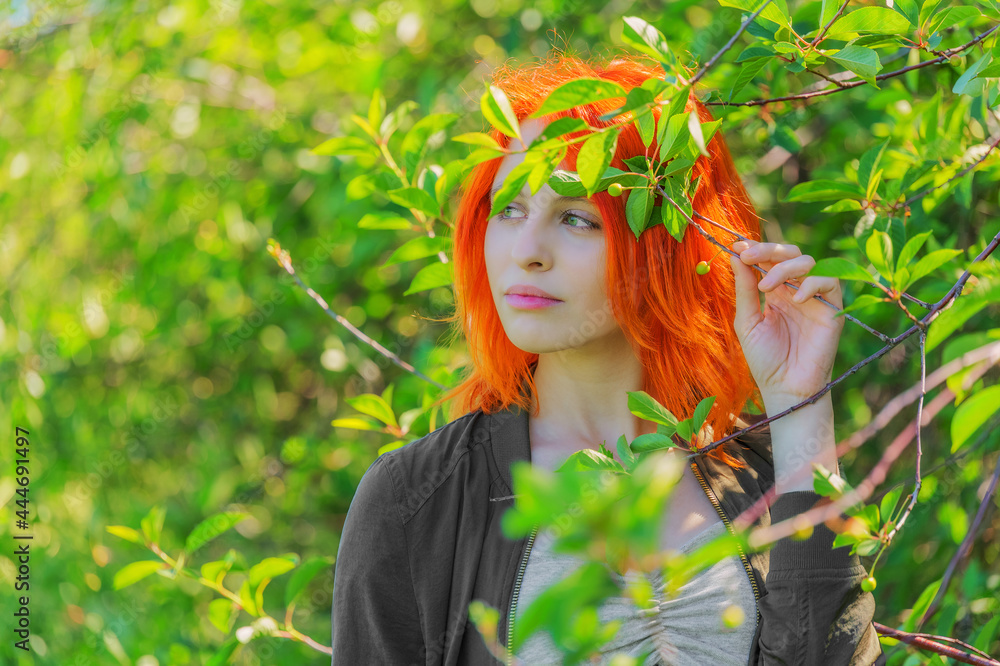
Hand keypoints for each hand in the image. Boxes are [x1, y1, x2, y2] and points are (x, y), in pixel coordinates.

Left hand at [729, 239, 843, 409]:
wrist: (785, 388)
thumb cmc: (765, 359)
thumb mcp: (747, 322)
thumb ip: (744, 289)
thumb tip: (735, 255)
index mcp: (774, 291)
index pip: (769, 259)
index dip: (755, 248)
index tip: (736, 246)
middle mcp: (795, 290)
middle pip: (789, 253)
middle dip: (768, 250)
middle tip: (748, 256)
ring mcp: (815, 298)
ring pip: (808, 262)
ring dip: (784, 267)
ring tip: (766, 286)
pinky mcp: (832, 309)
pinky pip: (830, 282)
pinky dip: (812, 283)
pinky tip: (796, 298)